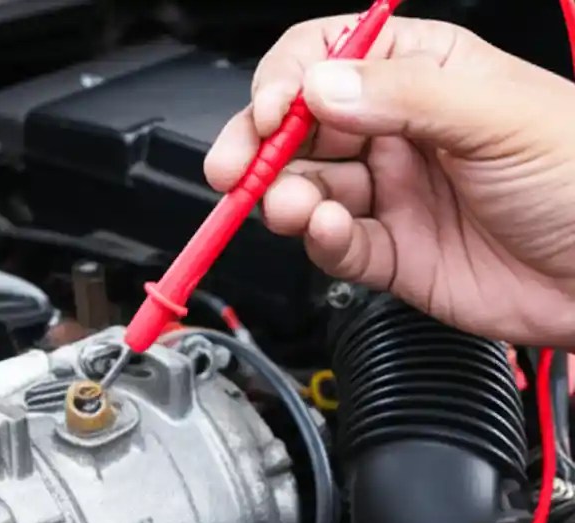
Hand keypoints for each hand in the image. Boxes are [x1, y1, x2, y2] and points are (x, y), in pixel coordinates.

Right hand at [206, 16, 574, 346]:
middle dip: (260, 146)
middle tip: (236, 168)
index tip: (274, 110)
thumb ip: (403, 97)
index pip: (328, 57)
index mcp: (424, 73)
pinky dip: (321, 240)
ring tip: (292, 208)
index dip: (289, 80)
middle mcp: (399, 130)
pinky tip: (330, 232)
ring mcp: (392, 193)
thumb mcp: (497, 116)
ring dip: (287, 198)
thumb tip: (320, 86)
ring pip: (307, 189)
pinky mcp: (392, 253)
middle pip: (300, 128)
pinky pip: (335, 245)